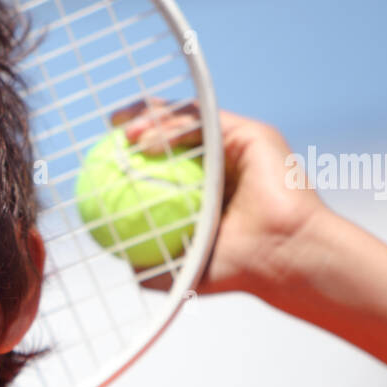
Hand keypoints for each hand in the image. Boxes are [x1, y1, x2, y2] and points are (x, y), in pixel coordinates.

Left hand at [110, 99, 329, 297]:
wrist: (279, 259)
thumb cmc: (234, 270)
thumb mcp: (180, 271)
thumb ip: (152, 263)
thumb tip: (119, 260)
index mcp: (207, 187)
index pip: (168, 156)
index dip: (138, 144)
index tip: (107, 149)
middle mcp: (223, 161)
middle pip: (177, 125)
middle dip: (143, 115)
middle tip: (114, 125)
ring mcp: (238, 146)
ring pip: (190, 119)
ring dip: (154, 121)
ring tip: (128, 137)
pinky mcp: (251, 135)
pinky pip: (206, 124)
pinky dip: (174, 130)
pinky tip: (148, 145)